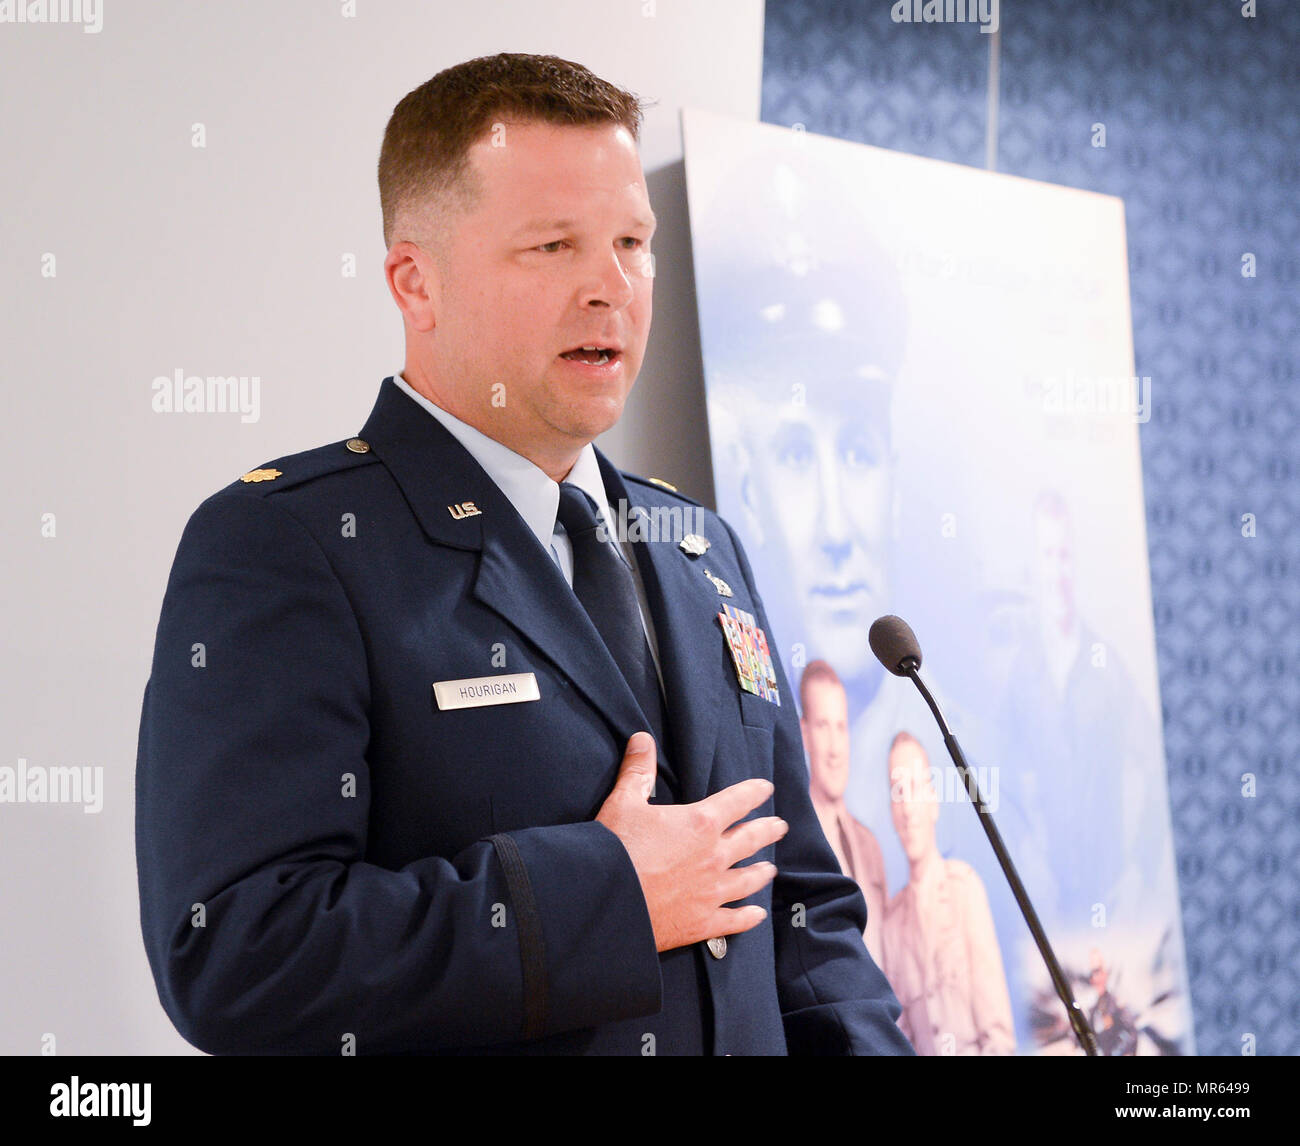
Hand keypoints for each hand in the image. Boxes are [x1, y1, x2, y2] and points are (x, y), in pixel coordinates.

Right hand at [596, 731, 787, 952]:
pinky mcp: (704, 922)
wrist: (607, 898)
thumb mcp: (624, 801)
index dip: (754, 792)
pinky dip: (748, 917)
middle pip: (751, 839)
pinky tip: (756, 915)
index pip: (737, 800)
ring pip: (748, 880)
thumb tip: (642, 738)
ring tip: (770, 869)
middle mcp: (714, 856)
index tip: (766, 788)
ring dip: (761, 872)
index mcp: (700, 822)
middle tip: (780, 826)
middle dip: (768, 830)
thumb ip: (638, 770)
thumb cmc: (615, 847)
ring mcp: (712, 891)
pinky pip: (734, 920)